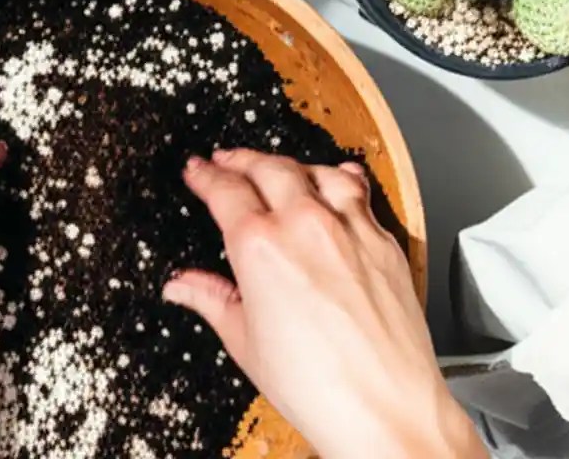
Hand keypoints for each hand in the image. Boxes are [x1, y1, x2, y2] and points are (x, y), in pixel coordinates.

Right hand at [163, 150, 484, 458]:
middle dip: (240, 159)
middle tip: (226, 160)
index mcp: (259, 246)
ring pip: (316, 170)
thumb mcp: (244, 341)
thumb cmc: (317, 385)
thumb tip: (183, 285)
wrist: (384, 408)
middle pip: (268, 168)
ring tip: (277, 167)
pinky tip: (336, 180)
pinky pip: (360, 192)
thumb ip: (212, 299)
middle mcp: (305, 225)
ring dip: (290, 164)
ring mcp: (350, 229)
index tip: (197, 170)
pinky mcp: (384, 242)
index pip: (224, 190)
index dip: (205, 175)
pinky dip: (340, 179)